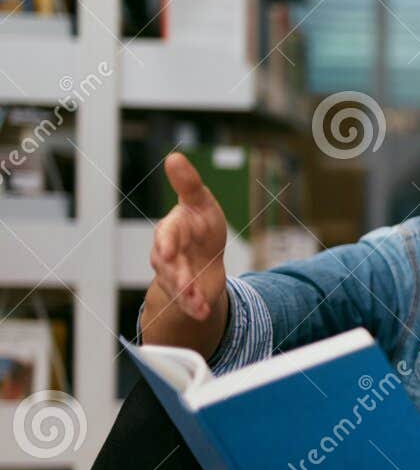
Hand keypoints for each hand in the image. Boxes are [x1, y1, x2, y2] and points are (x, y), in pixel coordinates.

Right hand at [150, 152, 228, 321]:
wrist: (204, 257)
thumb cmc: (200, 224)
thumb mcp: (200, 202)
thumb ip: (188, 184)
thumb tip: (174, 156)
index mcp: (172, 229)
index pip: (166, 235)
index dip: (166, 243)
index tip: (166, 251)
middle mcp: (167, 254)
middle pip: (168, 265)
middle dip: (175, 273)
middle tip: (183, 282)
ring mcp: (174, 275)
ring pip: (176, 286)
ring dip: (186, 294)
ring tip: (197, 300)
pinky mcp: (186, 293)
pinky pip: (188, 303)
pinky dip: (196, 309)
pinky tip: (204, 312)